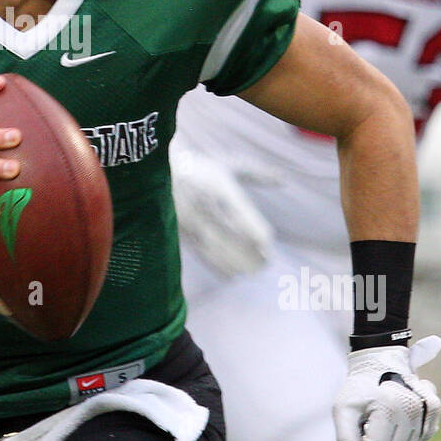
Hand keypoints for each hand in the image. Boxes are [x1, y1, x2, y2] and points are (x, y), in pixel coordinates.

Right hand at [170, 145, 272, 276]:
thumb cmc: (201, 169)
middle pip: (232, 236)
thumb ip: (257, 174)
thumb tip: (283, 178)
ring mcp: (193, 222)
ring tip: (254, 271)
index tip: (267, 242)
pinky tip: (232, 274)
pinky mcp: (183, 234)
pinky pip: (202, 254)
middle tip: (266, 262)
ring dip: (238, 263)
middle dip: (251, 253)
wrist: (158, 175)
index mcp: (219, 188)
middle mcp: (206, 206)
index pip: (241, 215)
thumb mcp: (229, 165)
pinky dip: (219, 267)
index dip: (256, 232)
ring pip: (218, 249)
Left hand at [334, 336, 440, 440]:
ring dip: (395, 436)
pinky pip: (423, 439)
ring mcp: (426, 408)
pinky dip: (410, 432)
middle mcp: (412, 408)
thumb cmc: (359, 388)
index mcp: (388, 408)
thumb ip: (346, 438)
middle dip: (380, 438)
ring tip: (387, 413)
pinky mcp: (434, 408)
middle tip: (374, 415)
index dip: (363, 439)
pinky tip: (401, 413)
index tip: (361, 421)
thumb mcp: (343, 408)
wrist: (379, 360)